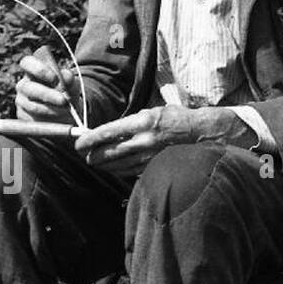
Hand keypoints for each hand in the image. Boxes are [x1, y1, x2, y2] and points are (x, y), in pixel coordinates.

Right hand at [15, 45, 82, 125]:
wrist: (66, 113)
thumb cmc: (66, 93)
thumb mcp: (71, 84)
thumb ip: (69, 79)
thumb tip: (67, 76)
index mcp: (32, 70)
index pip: (27, 63)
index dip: (39, 69)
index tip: (55, 78)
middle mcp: (24, 85)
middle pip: (28, 87)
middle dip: (48, 94)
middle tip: (64, 100)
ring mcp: (21, 101)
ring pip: (32, 106)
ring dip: (51, 109)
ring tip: (65, 110)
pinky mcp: (23, 116)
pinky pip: (32, 119)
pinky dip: (47, 120)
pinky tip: (58, 119)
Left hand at [73, 105, 257, 175]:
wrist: (203, 133)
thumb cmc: (177, 119)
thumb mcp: (153, 112)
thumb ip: (132, 123)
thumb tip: (110, 132)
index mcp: (142, 122)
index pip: (108, 132)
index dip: (90, 139)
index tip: (79, 143)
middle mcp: (144, 140)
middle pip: (109, 153)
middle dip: (93, 155)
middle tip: (84, 155)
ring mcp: (150, 156)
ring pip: (118, 165)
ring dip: (103, 164)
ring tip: (94, 162)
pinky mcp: (155, 167)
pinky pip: (131, 171)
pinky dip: (119, 170)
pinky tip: (112, 168)